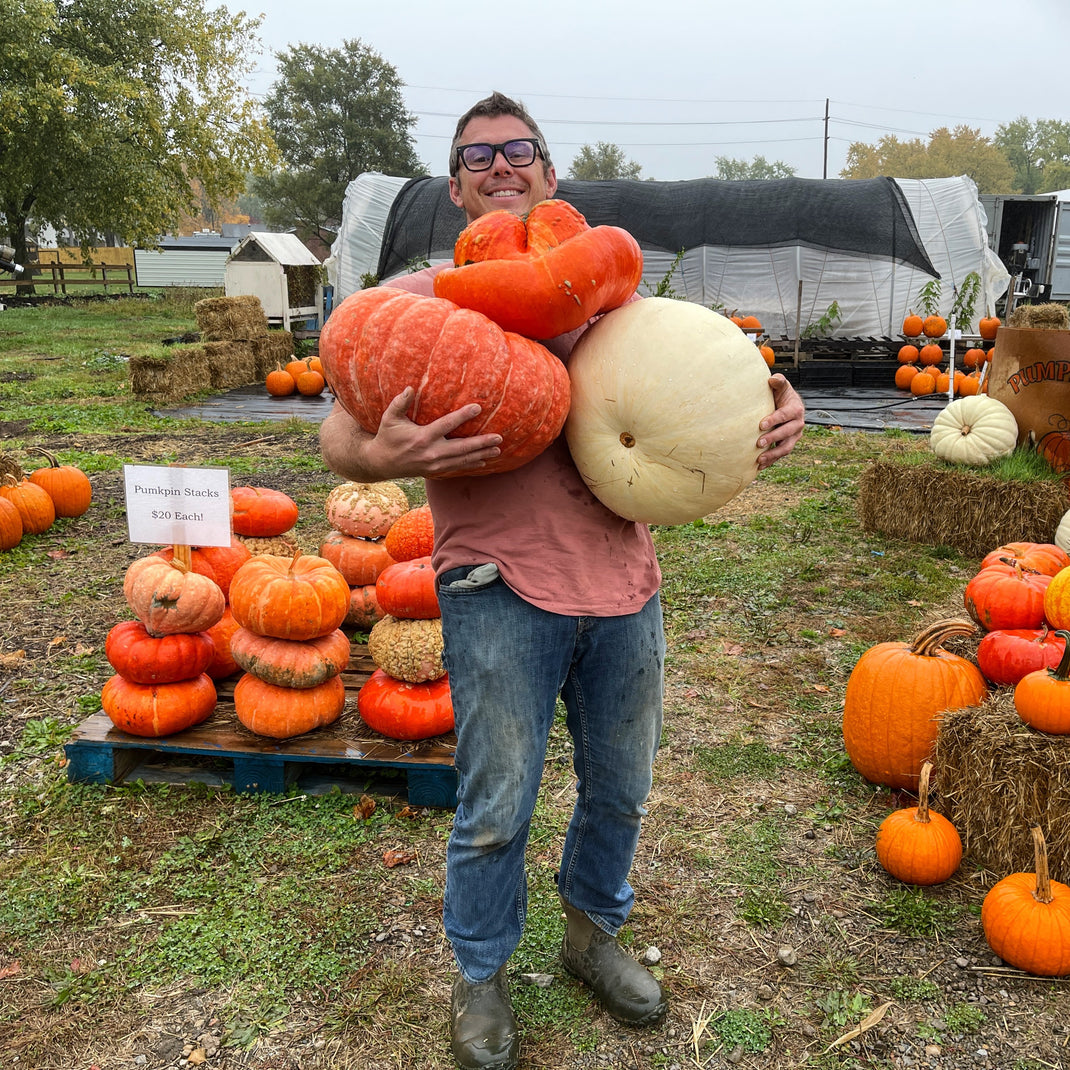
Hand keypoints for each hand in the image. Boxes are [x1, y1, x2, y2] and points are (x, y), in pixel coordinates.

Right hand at [320, 390, 502, 480]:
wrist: (381, 463)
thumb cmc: (387, 436)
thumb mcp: (389, 418)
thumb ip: (400, 403)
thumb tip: (411, 388)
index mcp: (422, 438)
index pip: (447, 425)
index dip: (463, 416)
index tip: (478, 408)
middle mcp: (431, 453)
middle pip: (462, 448)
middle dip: (481, 443)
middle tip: (499, 438)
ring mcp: (434, 464)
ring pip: (462, 460)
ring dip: (481, 455)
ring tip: (497, 450)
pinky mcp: (435, 471)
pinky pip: (456, 467)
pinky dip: (470, 465)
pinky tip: (483, 461)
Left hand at [756, 374, 804, 469]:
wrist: (786, 405)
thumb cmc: (780, 394)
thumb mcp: (781, 386)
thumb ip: (778, 382)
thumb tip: (772, 379)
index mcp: (795, 409)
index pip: (785, 415)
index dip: (774, 420)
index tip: (761, 425)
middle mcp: (797, 424)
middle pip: (787, 433)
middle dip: (774, 438)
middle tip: (759, 443)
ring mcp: (793, 436)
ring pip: (786, 448)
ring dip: (773, 455)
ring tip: (759, 460)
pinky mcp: (787, 444)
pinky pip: (780, 455)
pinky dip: (771, 461)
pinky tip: (759, 466)